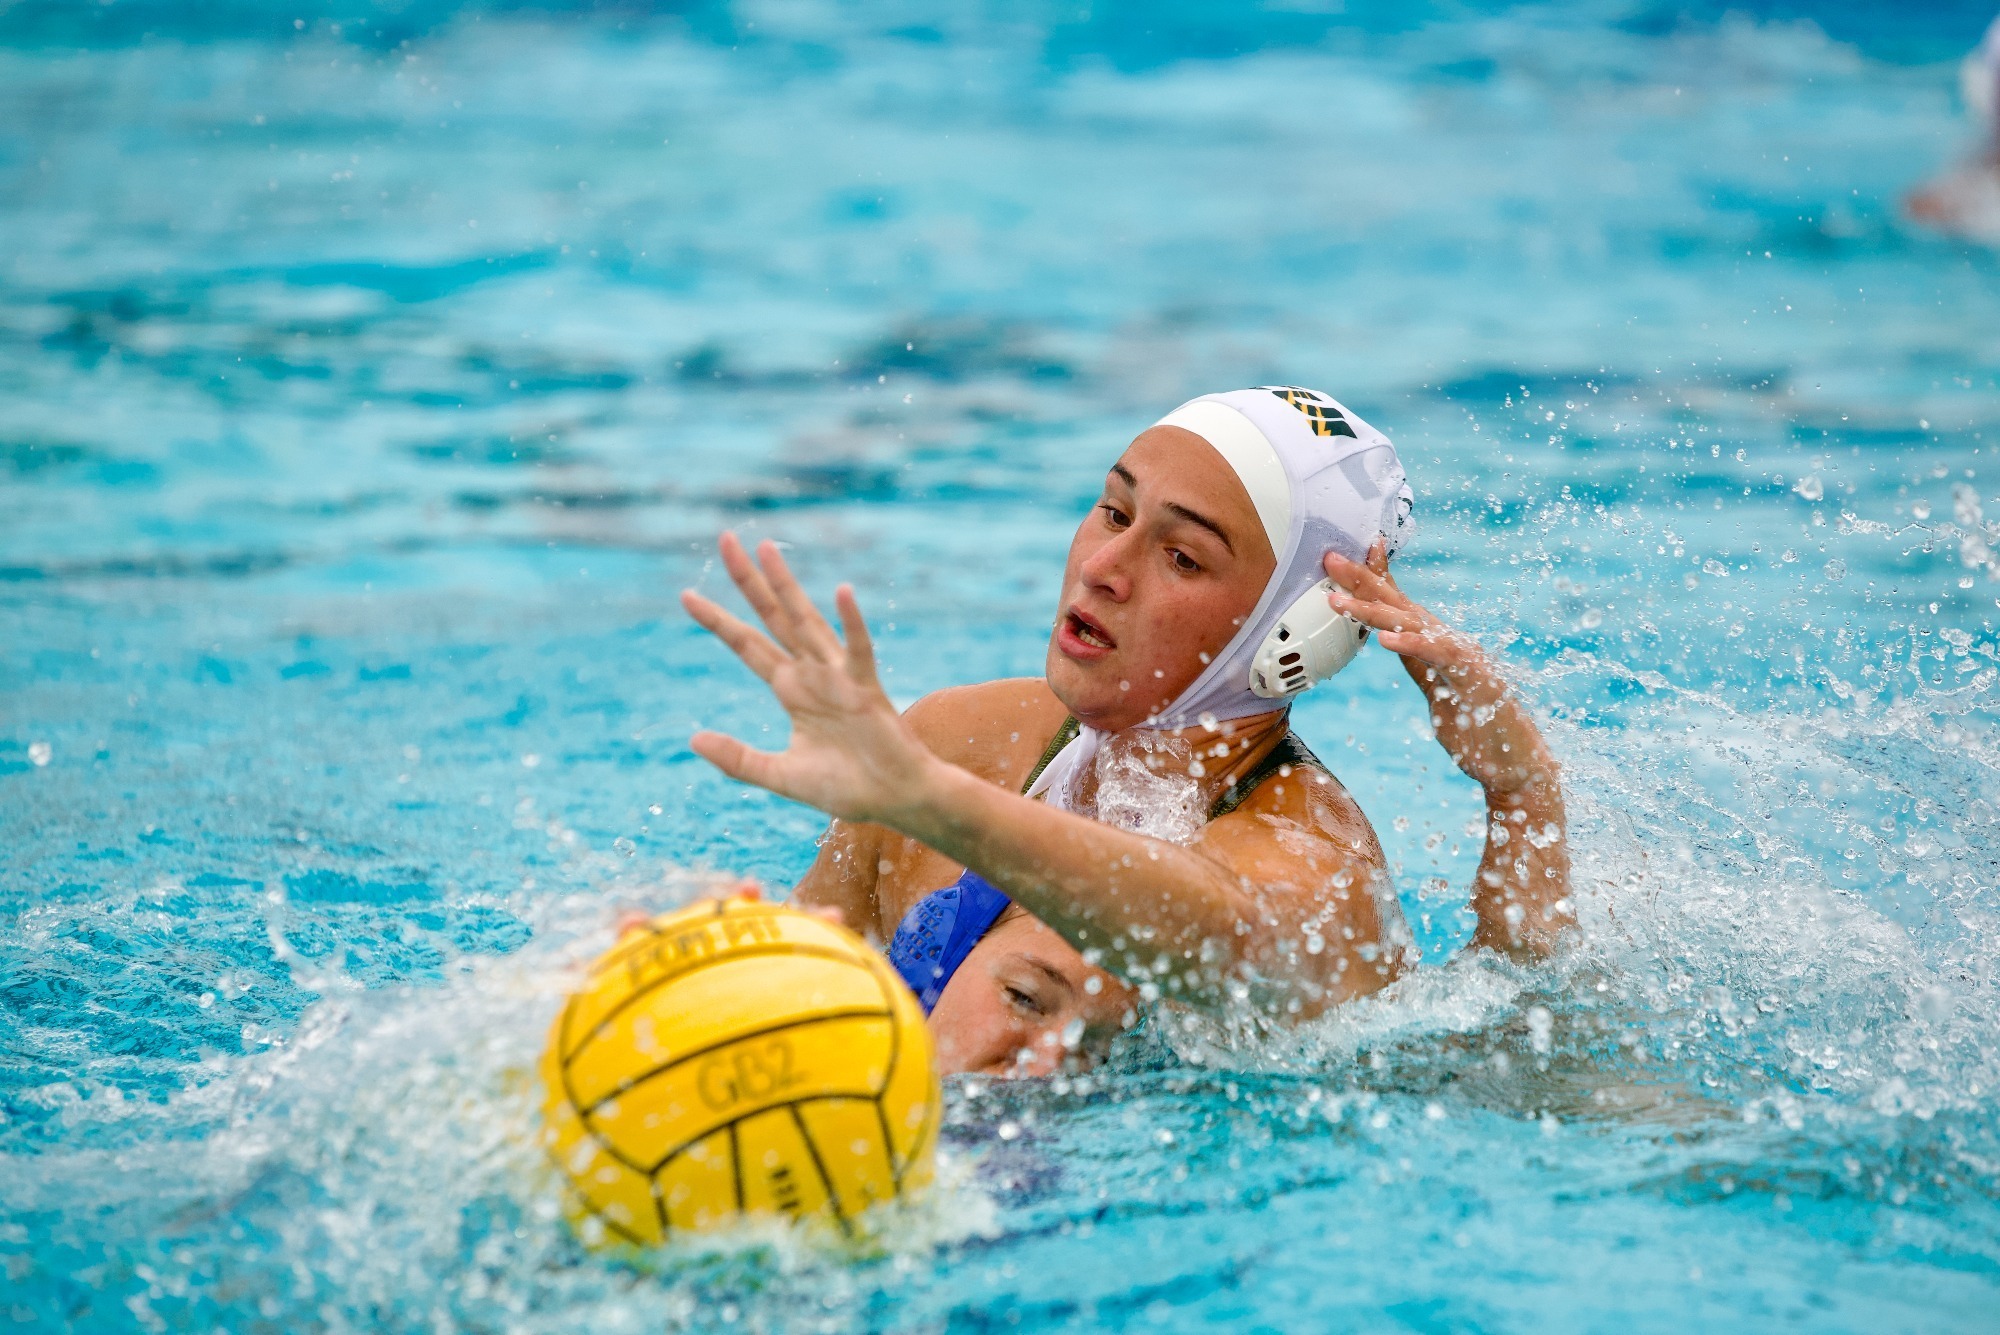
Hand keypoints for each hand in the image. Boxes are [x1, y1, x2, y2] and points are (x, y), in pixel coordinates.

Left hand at [681, 533, 939, 824]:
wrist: (895, 800)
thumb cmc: (846, 787)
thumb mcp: (779, 776)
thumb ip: (738, 760)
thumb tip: (693, 739)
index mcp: (791, 690)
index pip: (746, 645)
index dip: (718, 621)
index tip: (686, 595)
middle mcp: (811, 673)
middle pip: (771, 618)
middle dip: (748, 581)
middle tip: (725, 539)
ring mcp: (839, 676)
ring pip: (806, 621)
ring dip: (787, 586)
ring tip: (766, 548)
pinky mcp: (867, 689)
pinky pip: (858, 649)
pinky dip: (851, 621)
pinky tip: (842, 592)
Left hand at [1322, 540, 1551, 796]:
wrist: (1515, 763)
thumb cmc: (1477, 726)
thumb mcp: (1436, 688)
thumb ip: (1415, 661)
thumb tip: (1388, 642)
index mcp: (1437, 643)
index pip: (1400, 603)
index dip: (1374, 576)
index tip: (1344, 554)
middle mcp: (1448, 642)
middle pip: (1400, 603)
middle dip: (1363, 579)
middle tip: (1330, 558)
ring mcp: (1463, 657)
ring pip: (1412, 624)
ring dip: (1373, 609)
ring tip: (1337, 600)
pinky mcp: (1474, 680)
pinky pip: (1439, 656)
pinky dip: (1411, 645)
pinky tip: (1384, 639)